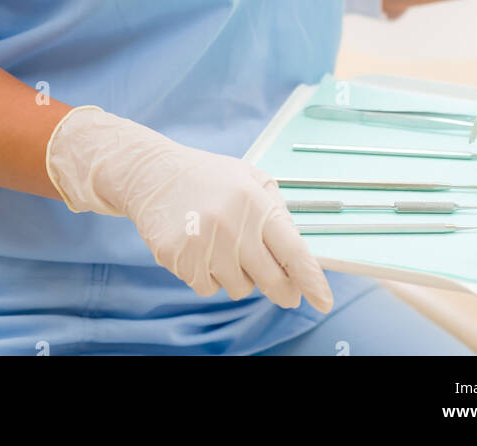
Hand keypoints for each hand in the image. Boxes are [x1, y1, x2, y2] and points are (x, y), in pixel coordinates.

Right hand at [45, 105, 333, 313]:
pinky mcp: (180, 260)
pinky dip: (209, 276)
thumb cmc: (208, 178)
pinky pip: (208, 288)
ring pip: (239, 288)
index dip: (311, 279)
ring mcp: (204, 244)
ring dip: (238, 276)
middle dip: (282, 290)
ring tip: (223, 246)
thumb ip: (277, 211)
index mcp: (254, 202)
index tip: (323, 301)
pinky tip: (200, 250)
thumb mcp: (250, 178)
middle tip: (284, 291)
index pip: (292, 250)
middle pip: (271, 280)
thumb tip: (299, 254)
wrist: (153, 175)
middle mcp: (231, 225)